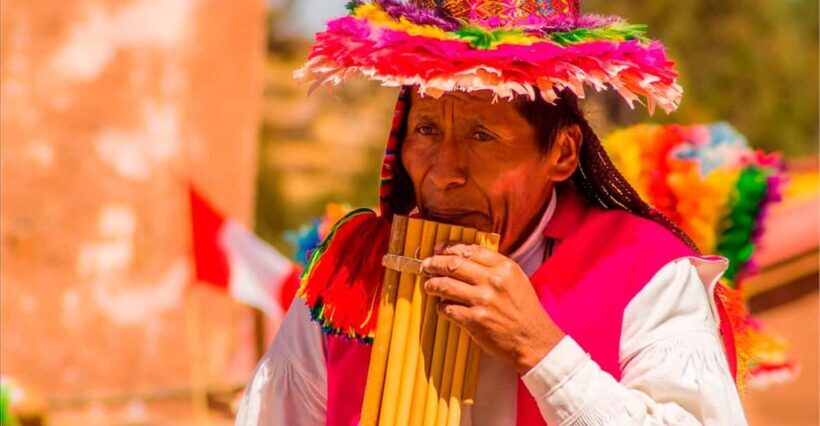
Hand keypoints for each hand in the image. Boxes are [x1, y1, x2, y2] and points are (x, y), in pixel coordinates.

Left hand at [421, 243, 564, 372]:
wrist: (534, 340)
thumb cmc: (524, 310)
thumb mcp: (515, 279)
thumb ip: (493, 266)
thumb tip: (463, 256)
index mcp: (504, 267)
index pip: (469, 250)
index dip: (448, 248)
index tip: (438, 250)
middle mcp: (493, 280)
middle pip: (453, 264)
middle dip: (434, 263)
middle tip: (426, 265)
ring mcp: (483, 300)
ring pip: (446, 285)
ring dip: (433, 285)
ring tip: (429, 285)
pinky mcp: (475, 320)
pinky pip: (447, 309)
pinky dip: (441, 307)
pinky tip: (442, 307)